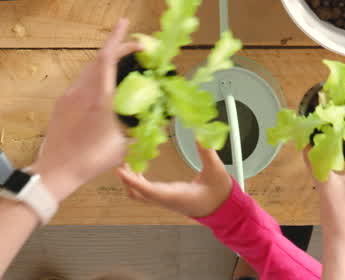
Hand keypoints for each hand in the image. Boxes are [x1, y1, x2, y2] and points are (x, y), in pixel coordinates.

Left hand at [33, 20, 139, 200]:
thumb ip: (141, 131)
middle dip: (117, 49)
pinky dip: (95, 78)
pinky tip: (104, 89)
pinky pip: (80, 83)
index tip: (125, 23)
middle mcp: (82, 92)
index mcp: (99, 98)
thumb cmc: (89, 160)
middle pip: (98, 59)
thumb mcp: (122, 146)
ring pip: (89, 71)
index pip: (107, 58)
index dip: (118, 39)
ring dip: (105, 64)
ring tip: (122, 67)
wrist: (55, 171)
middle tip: (135, 48)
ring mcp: (69, 96)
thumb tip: (159, 123)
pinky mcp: (61, 104)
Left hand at [116, 142, 233, 217]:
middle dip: (127, 178)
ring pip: (140, 193)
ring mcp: (165, 199)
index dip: (132, 181)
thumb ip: (208, 153)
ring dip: (132, 178)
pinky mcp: (167, 196)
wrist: (223, 209)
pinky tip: (142, 165)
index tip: (120, 170)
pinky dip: (140, 179)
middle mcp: (166, 199)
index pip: (148, 191)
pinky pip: (147, 190)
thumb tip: (199, 135)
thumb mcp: (216, 171)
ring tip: (131, 159)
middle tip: (124, 158)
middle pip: (137, 194)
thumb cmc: (219, 193)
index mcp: (175, 196)